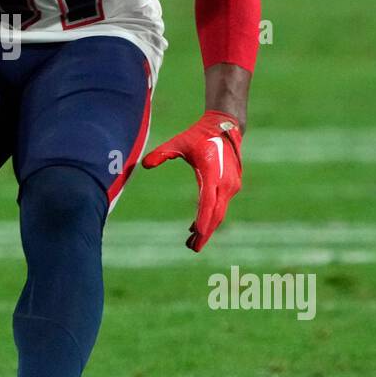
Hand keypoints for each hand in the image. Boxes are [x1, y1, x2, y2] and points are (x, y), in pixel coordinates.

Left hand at [141, 110, 242, 251]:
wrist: (225, 128)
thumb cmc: (198, 136)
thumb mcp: (179, 142)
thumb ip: (162, 153)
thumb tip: (144, 164)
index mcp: (212, 172)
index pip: (209, 201)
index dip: (203, 219)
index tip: (198, 234)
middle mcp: (225, 182)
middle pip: (216, 214)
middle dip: (205, 233)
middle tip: (192, 248)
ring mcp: (231, 185)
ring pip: (219, 212)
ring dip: (207, 228)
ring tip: (192, 243)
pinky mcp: (231, 187)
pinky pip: (220, 206)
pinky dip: (210, 218)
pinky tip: (197, 228)